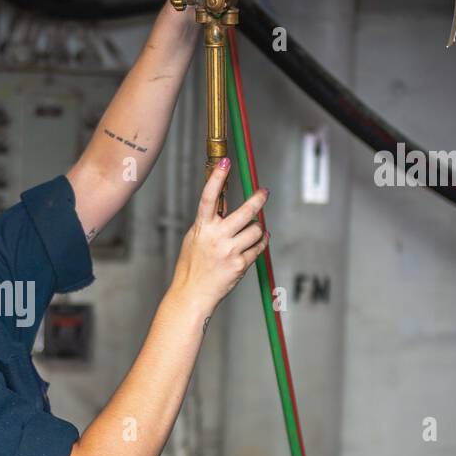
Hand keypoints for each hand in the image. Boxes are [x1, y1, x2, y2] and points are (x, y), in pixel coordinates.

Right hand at [168, 159, 267, 313]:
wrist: (192, 294)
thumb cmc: (192, 266)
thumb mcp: (194, 239)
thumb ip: (209, 224)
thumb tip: (226, 208)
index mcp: (202, 228)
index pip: (209, 197)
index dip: (217, 178)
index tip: (225, 162)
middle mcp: (216, 237)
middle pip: (246, 212)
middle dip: (258, 200)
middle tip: (263, 192)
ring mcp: (229, 251)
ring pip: (256, 230)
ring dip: (258, 229)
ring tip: (253, 231)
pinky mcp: (240, 264)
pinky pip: (258, 247)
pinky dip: (261, 242)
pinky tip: (258, 241)